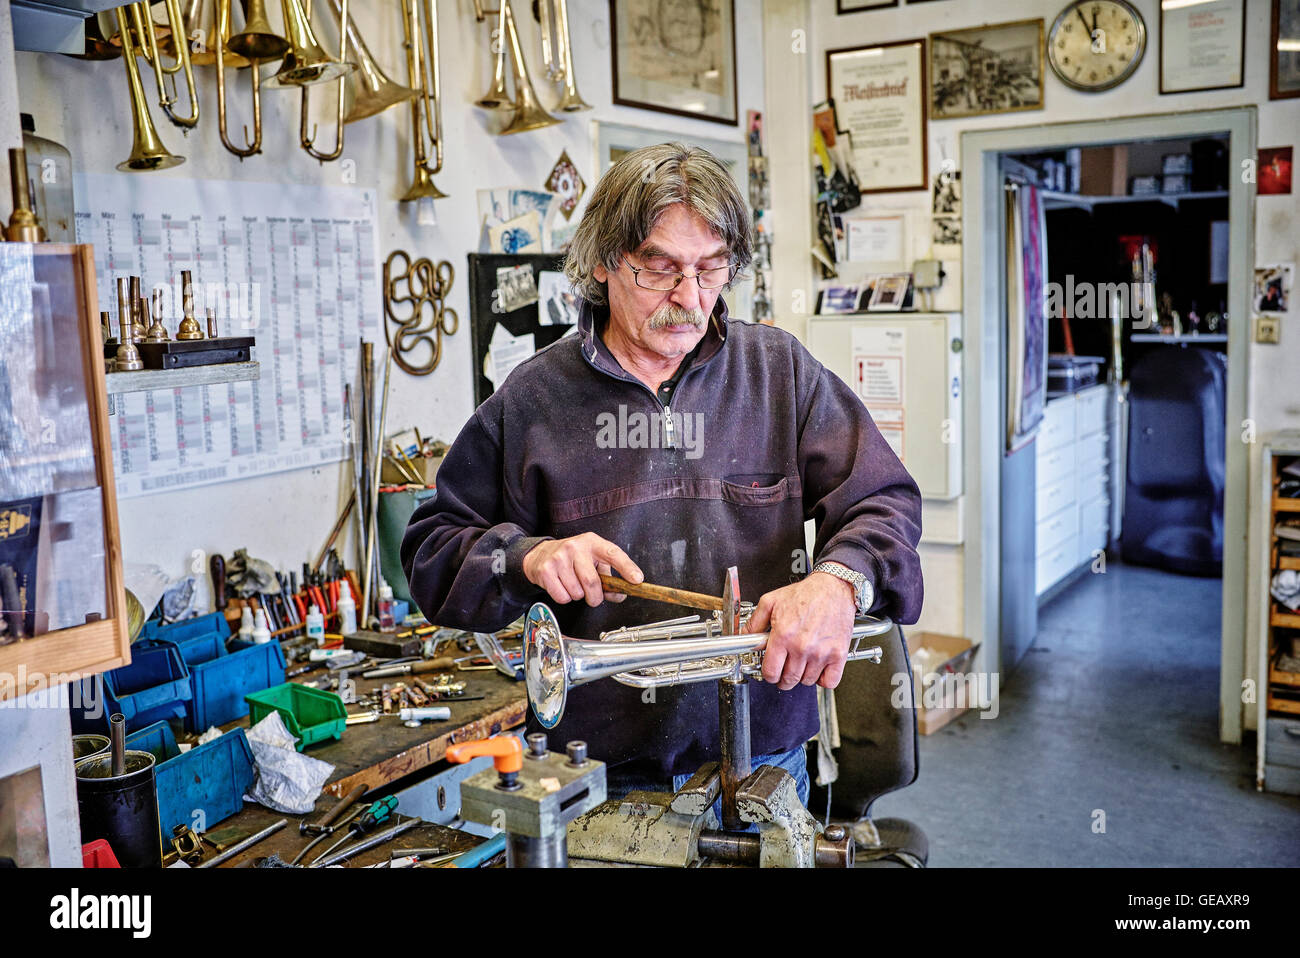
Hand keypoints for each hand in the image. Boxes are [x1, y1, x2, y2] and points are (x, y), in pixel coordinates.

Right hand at [522, 532, 643, 606]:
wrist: (539, 554)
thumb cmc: (572, 559)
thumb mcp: (592, 561)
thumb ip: (608, 579)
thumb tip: (619, 595)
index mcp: (592, 542)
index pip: (613, 554)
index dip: (627, 567)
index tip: (637, 579)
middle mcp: (576, 547)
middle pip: (592, 582)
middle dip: (595, 597)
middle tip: (593, 597)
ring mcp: (559, 557)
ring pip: (577, 592)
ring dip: (578, 596)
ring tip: (573, 584)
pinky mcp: (546, 570)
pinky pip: (562, 597)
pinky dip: (565, 598)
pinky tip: (562, 586)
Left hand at [745, 573, 855, 690]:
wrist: (832, 587)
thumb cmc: (805, 594)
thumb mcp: (771, 601)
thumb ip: (755, 622)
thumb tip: (745, 637)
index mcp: (783, 635)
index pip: (771, 671)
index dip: (768, 674)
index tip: (771, 671)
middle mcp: (802, 646)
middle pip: (788, 680)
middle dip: (783, 678)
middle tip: (784, 670)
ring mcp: (821, 653)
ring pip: (807, 681)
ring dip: (802, 677)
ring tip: (801, 664)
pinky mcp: (838, 654)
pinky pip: (829, 682)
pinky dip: (823, 680)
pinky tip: (818, 670)